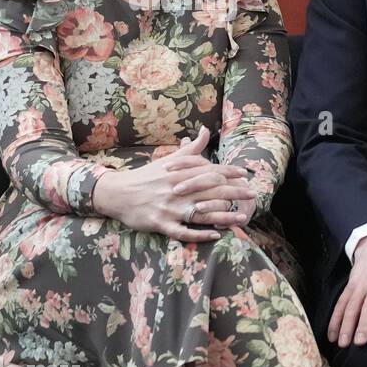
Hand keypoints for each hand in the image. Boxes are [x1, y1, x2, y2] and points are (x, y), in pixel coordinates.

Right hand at [91, 127, 255, 241]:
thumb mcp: (168, 161)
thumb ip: (190, 150)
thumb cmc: (146, 177)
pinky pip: (182, 231)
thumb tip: (205, 131)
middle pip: (210, 190)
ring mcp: (168, 208)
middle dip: (233, 192)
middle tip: (251, 194)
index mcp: (179, 173)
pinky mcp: (159, 223)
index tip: (245, 174)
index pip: (209, 170)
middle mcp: (176, 189)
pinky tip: (215, 235)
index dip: (229, 172)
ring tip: (242, 218)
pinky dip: (199, 234)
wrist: (115, 193)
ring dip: (223, 215)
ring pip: (200, 212)